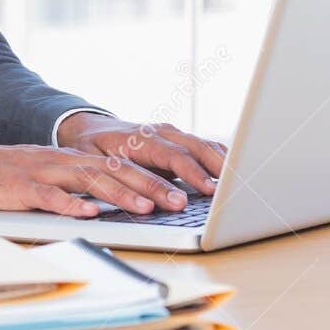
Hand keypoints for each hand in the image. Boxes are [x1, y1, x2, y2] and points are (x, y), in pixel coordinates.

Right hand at [0, 128, 196, 217]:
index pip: (120, 165)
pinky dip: (68, 205)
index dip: (152, 176)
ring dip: (119, 194)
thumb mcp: (47, 180)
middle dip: (149, 185)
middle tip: (178, 201)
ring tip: (147, 207)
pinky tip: (87, 215)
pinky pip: (47, 197)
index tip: (182, 190)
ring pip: (87, 181)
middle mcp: (62, 162)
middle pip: (113, 170)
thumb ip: (76, 190)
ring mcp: (41, 173)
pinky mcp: (18, 188)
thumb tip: (107, 209)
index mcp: (72, 160)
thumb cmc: (4, 178)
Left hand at [55, 111, 226, 197]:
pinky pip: (204, 145)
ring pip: (204, 144)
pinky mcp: (177, 139)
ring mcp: (171, 133)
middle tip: (233, 188)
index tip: (208, 191)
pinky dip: (220, 157)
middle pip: (196, 147)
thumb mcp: (97, 166)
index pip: (173, 157)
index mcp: (140, 139)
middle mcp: (160, 132)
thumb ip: (122, 181)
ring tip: (241, 181)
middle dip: (216, 168)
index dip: (192, 175)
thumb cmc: (91, 149)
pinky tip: (232, 172)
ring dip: (223, 162)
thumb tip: (145, 201)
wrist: (88, 127)